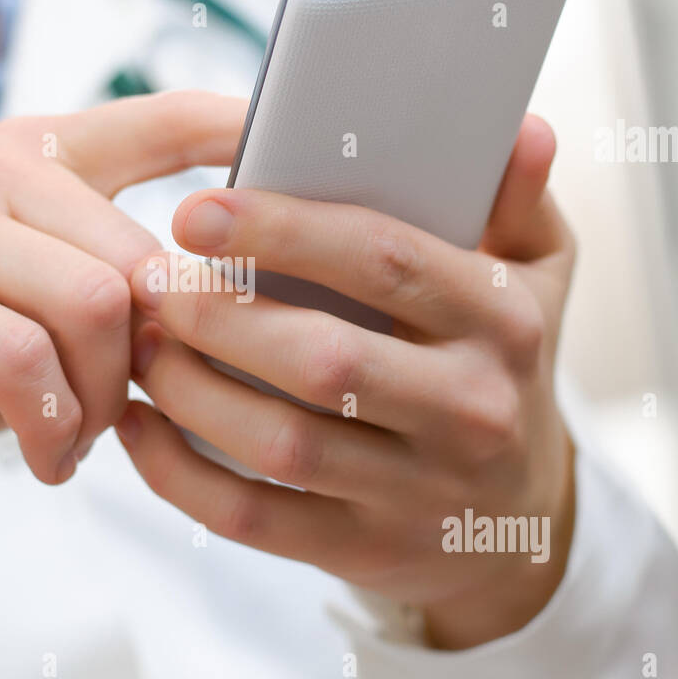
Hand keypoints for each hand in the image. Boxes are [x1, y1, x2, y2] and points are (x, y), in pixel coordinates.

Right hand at [0, 91, 245, 573]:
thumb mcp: (31, 307)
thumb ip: (111, 285)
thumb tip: (224, 308)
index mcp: (21, 151)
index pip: (148, 119)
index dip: (228, 128)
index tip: (291, 148)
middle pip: (140, 256)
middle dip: (154, 360)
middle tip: (128, 418)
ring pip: (96, 304)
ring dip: (103, 401)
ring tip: (74, 445)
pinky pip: (24, 357)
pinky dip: (52, 423)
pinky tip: (45, 458)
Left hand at [116, 115, 577, 648]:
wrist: (519, 525)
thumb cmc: (502, 370)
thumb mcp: (536, 280)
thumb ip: (518, 202)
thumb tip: (521, 129)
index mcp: (501, 322)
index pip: (386, 261)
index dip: (284, 232)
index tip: (198, 211)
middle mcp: (470, 410)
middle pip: (325, 359)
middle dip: (220, 316)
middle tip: (151, 280)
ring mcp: (418, 492)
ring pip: (282, 444)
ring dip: (192, 392)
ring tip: (143, 344)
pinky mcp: (365, 549)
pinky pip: (254, 517)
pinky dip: (180, 475)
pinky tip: (140, 425)